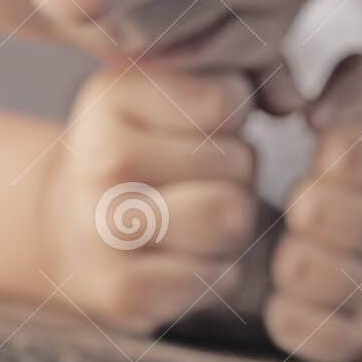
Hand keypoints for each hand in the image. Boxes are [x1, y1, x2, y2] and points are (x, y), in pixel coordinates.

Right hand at [42, 62, 265, 332]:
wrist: (67, 227)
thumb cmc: (145, 151)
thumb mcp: (172, 90)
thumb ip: (241, 71)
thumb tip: (293, 103)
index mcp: (113, 96)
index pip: (227, 100)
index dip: (232, 117)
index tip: (194, 128)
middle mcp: (100, 159)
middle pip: (239, 163)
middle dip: (236, 174)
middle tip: (195, 182)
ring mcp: (104, 229)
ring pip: (232, 219)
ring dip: (232, 225)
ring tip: (196, 219)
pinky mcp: (121, 290)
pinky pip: (218, 277)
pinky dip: (217, 272)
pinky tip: (182, 259)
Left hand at [266, 56, 361, 361]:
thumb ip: (355, 84)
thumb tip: (315, 114)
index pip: (350, 150)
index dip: (324, 152)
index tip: (336, 162)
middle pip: (316, 211)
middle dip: (303, 202)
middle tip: (321, 209)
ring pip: (297, 268)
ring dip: (289, 254)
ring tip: (317, 248)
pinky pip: (290, 324)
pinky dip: (285, 306)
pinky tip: (310, 291)